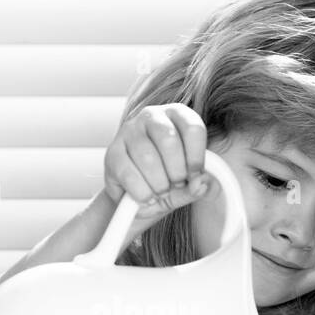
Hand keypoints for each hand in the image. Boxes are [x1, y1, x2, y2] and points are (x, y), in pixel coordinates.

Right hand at [103, 104, 214, 243]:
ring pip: (148, 158)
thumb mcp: (186, 186)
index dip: (196, 158)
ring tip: (160, 192)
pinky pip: (128, 173)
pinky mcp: (112, 152)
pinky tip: (146, 197)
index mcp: (177, 115)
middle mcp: (151, 116)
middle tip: (175, 185)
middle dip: (176, 172)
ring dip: (159, 184)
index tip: (195, 177)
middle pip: (169, 140)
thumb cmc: (164, 183)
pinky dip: (142, 192)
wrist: (133, 198)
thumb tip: (203, 185)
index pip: (193, 128)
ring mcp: (128, 131)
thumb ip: (198, 186)